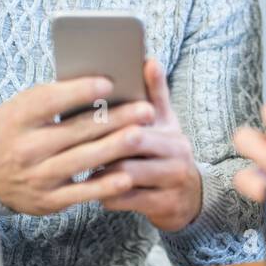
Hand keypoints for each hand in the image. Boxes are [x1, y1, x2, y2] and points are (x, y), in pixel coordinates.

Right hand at [0, 75, 155, 215]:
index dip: (80, 91)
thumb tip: (98, 82)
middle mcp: (24, 148)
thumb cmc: (19, 133)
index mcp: (17, 118)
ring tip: (141, 135)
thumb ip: (52, 97)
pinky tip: (127, 177)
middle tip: (145, 109)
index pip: (50, 101)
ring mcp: (36, 176)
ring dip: (114, 148)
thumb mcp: (23, 110)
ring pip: (82, 160)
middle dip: (114, 118)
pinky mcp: (48, 200)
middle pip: (75, 130)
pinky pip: (81, 192)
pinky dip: (105, 185)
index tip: (109, 83)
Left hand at [99, 58, 203, 231]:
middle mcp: (178, 156)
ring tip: (82, 165)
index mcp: (173, 133)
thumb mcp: (165, 125)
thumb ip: (156, 93)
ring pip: (126, 173)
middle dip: (102, 142)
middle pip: (131, 144)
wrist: (189, 200)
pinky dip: (106, 194)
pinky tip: (94, 190)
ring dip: (100, 170)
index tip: (85, 114)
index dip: (111, 118)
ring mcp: (173, 183)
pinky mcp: (165, 207)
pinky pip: (126, 199)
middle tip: (75, 141)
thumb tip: (149, 59)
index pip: (139, 119)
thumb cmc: (167, 155)